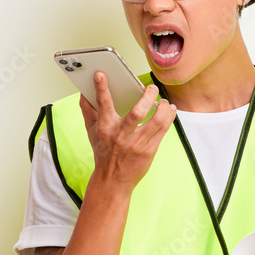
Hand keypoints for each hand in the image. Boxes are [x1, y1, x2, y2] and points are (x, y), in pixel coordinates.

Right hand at [79, 71, 175, 192]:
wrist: (112, 180)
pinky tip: (170, 110)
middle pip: (137, 112)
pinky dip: (169, 117)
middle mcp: (121, 135)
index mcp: (105, 127)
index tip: (101, 74)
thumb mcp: (91, 131)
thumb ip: (88, 110)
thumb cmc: (103, 152)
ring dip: (164, 107)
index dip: (101, 88)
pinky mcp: (149, 151)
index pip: (103, 104)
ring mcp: (137, 144)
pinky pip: (163, 130)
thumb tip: (83, 92)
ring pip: (156, 121)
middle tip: (152, 87)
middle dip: (147, 96)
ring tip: (164, 100)